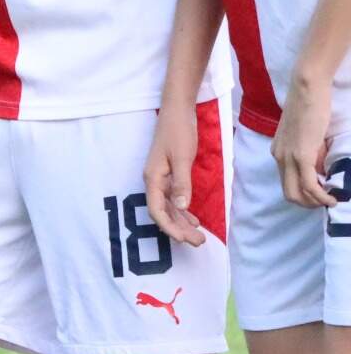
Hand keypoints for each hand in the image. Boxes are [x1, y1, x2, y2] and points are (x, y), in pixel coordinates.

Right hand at [144, 98, 205, 244]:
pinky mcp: (169, 173)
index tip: (184, 239)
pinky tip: (193, 219)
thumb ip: (181, 183)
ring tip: (199, 236)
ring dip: (182, 222)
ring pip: (169, 207)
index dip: (169, 227)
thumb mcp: (182, 157)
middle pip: (163, 211)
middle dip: (179, 229)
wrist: (178, 110)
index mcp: (153, 177)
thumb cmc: (178, 131)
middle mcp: (154, 180)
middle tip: (199, 243)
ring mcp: (161, 177)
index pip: (157, 209)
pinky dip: (183, 211)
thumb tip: (182, 208)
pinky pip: (173, 198)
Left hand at [272, 71, 337, 208]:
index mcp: (278, 152)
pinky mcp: (301, 155)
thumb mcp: (307, 135)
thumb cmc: (310, 107)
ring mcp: (288, 157)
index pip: (287, 183)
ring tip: (332, 200)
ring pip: (297, 194)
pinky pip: (309, 185)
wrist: (307, 89)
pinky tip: (333, 198)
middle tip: (327, 200)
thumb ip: (311, 152)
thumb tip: (321, 169)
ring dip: (316, 202)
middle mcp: (279, 156)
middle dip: (309, 203)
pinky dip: (321, 196)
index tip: (322, 193)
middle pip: (289, 194)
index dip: (305, 193)